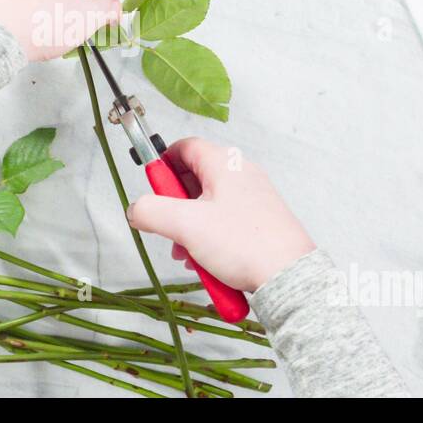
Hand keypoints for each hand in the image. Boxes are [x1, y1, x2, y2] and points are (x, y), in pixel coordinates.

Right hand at [127, 138, 316, 292]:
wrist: (287, 276)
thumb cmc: (244, 244)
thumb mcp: (185, 225)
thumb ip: (151, 212)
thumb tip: (136, 209)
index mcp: (224, 163)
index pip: (184, 146)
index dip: (163, 164)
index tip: (152, 187)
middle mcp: (241, 174)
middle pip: (194, 179)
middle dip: (175, 208)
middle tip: (168, 229)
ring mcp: (253, 198)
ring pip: (208, 206)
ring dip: (190, 230)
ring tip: (189, 254)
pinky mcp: (260, 220)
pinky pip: (224, 223)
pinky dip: (210, 239)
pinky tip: (208, 263)